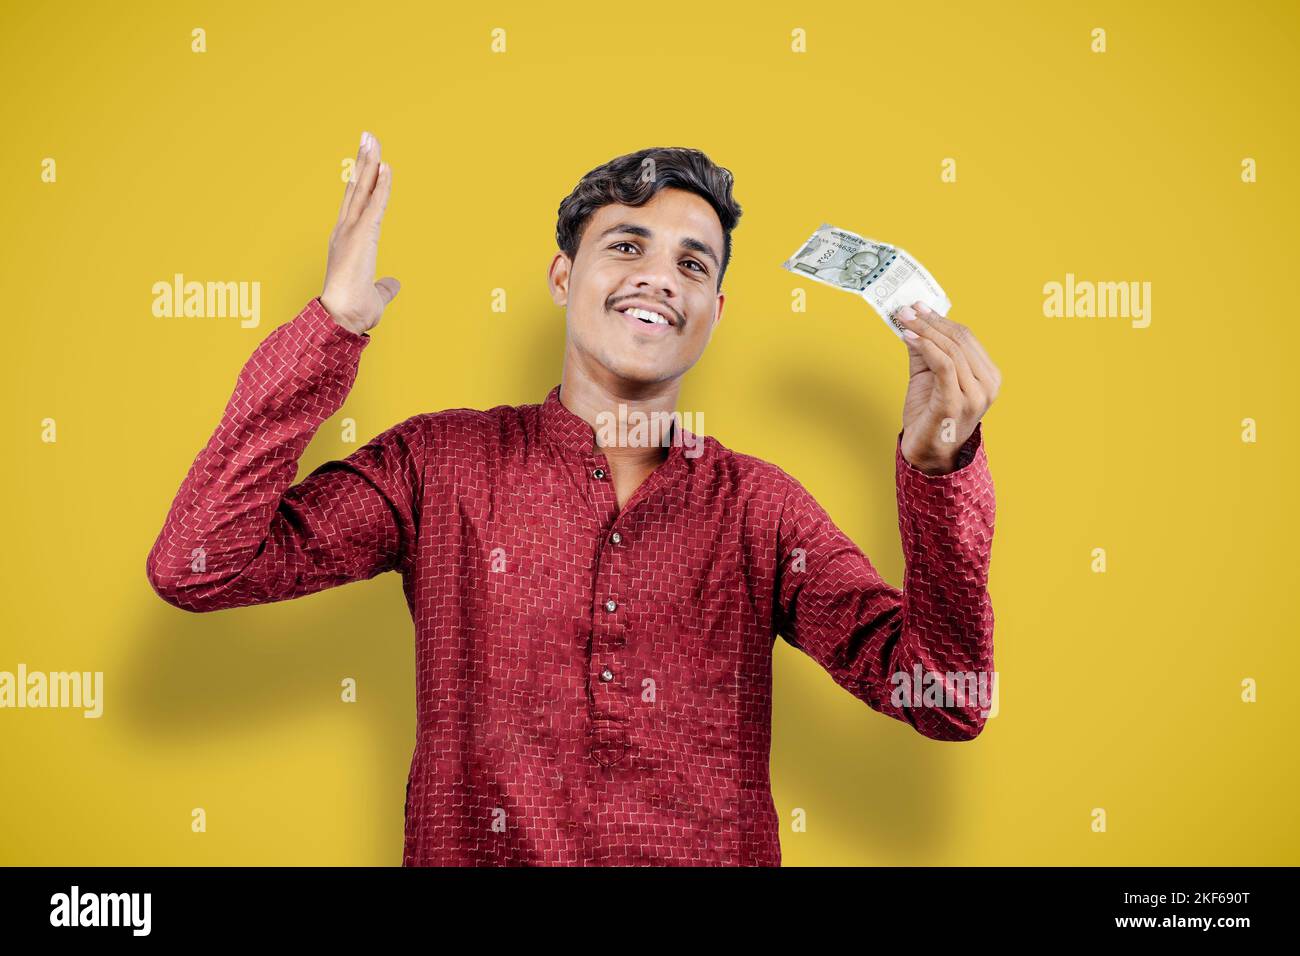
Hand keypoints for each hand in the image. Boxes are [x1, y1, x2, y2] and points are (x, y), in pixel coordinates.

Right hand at [320, 131, 398, 334]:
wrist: (341, 317)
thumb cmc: (353, 310)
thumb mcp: (375, 295)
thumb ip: (384, 286)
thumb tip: (393, 284)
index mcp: (346, 240)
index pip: (355, 204)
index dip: (362, 181)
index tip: (368, 161)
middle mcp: (345, 230)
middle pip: (355, 188)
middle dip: (362, 161)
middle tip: (367, 137)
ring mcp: (351, 231)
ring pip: (362, 190)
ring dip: (369, 163)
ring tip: (372, 139)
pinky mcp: (363, 236)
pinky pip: (376, 204)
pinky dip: (382, 185)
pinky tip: (387, 167)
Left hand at [897, 302, 1000, 473]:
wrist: (927, 454)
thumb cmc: (929, 416)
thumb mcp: (928, 377)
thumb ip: (925, 351)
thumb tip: (914, 321)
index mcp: (989, 377)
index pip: (967, 337)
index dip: (941, 320)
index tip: (918, 307)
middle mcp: (988, 385)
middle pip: (960, 340)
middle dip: (931, 321)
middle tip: (907, 310)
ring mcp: (975, 396)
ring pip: (951, 350)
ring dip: (925, 331)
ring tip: (904, 321)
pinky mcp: (956, 403)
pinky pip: (944, 365)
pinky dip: (925, 346)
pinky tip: (908, 338)